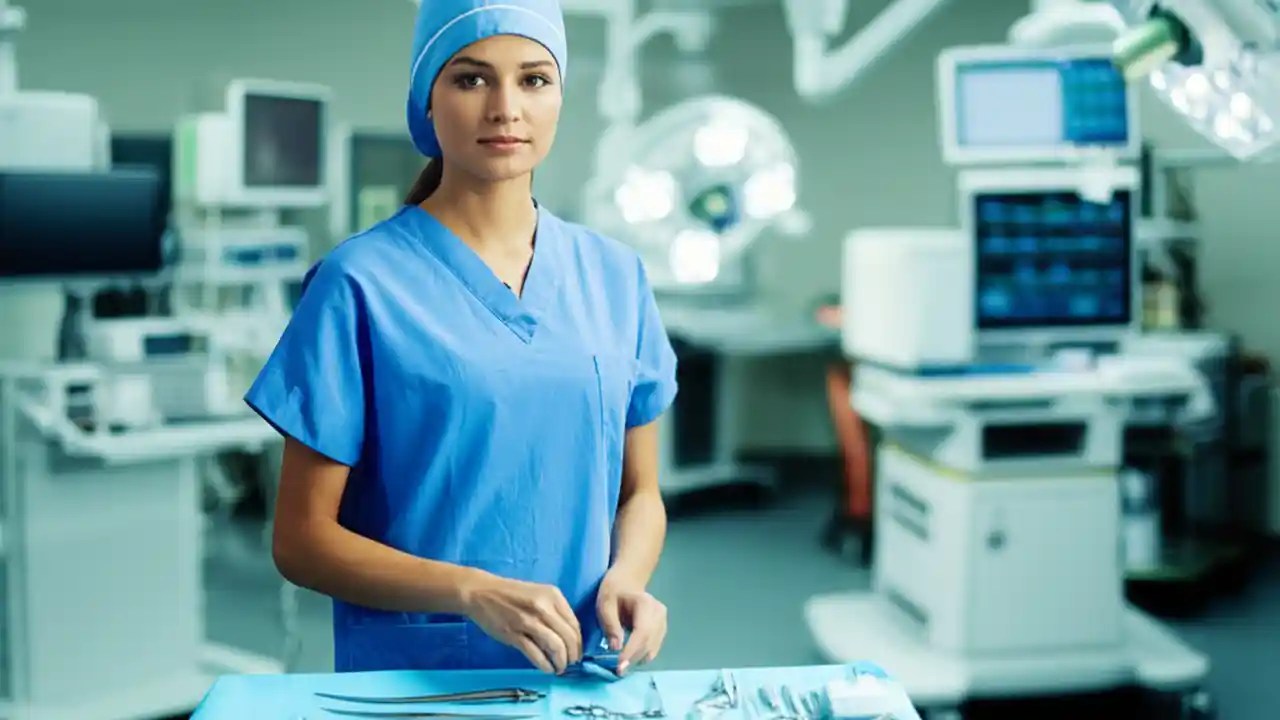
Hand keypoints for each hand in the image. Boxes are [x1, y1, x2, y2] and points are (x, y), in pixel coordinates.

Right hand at [462, 573, 583, 673]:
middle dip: (572, 654)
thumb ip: (554, 610)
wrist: (481, 592)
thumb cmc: (510, 593)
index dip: (578, 642)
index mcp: (553, 595)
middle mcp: (543, 607)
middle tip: (571, 663)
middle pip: (568, 637)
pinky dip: (545, 664)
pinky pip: (535, 654)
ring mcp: (528, 621)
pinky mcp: (513, 634)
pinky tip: (547, 669)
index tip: (577, 652)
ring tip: (560, 668)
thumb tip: (569, 635)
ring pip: (555, 646)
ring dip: (561, 661)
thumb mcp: (538, 593)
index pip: (574, 624)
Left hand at [596, 568, 666, 675]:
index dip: (632, 651)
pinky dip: (643, 655)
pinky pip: (654, 647)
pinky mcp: (661, 629)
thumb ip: (610, 625)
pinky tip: (631, 658)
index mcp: (646, 604)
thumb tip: (616, 648)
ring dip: (638, 659)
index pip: (642, 632)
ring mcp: (663, 621)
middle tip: (618, 671)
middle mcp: (659, 613)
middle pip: (649, 642)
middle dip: (634, 658)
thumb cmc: (613, 592)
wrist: (626, 581)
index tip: (620, 666)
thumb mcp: (605, 604)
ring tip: (622, 665)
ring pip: (653, 647)